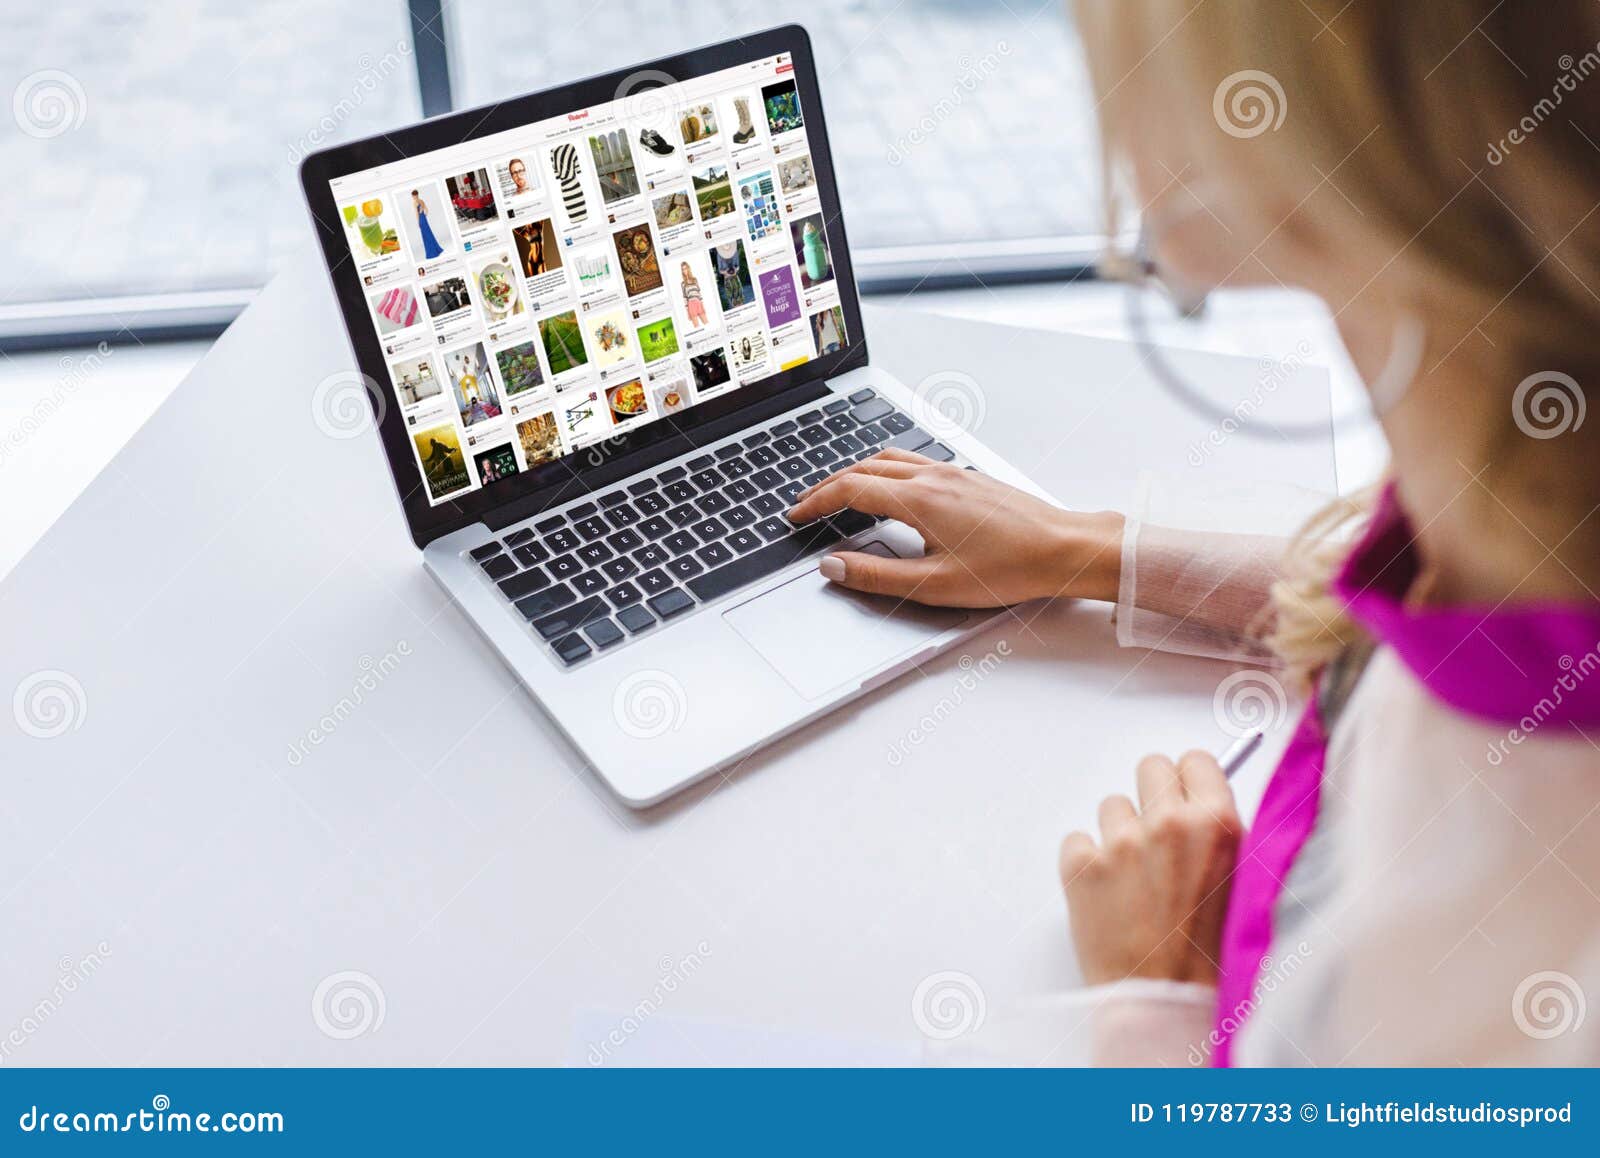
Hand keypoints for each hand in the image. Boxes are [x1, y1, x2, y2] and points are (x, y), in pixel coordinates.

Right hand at [785, 449, 1124, 607]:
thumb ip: (878, 576)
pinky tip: (892, 490)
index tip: (796, 514)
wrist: (1065, 548)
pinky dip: (886, 470)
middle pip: (864, 468)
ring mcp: (953, 472)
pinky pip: (914, 462)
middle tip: (807, 504)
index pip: (850, 490)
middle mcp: (933, 477)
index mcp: (919, 500)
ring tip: (841, 492)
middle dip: (828, 485)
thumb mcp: (935, 585)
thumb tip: (834, 565)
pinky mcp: (969, 477)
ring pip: (889, 459)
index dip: (816, 502)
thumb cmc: (1011, 568)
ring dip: (856, 472)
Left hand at [1059, 751, 1242, 986]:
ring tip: (1135, 880)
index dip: (1190, 781)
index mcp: (1218, 824)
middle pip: (1150, 768)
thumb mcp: (1242, 883)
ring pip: (1112, 805)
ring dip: (1120, 833)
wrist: (1165, 1004)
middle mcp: (1169, 824)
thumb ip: (1223, 833)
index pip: (1195, 759)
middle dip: (1153, 797)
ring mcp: (1120, 842)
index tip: (1185, 800)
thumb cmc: (1208, 954)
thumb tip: (1204, 794)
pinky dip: (1087, 862)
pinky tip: (1107, 894)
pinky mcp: (1080, 865)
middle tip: (1157, 837)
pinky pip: (1077, 839)